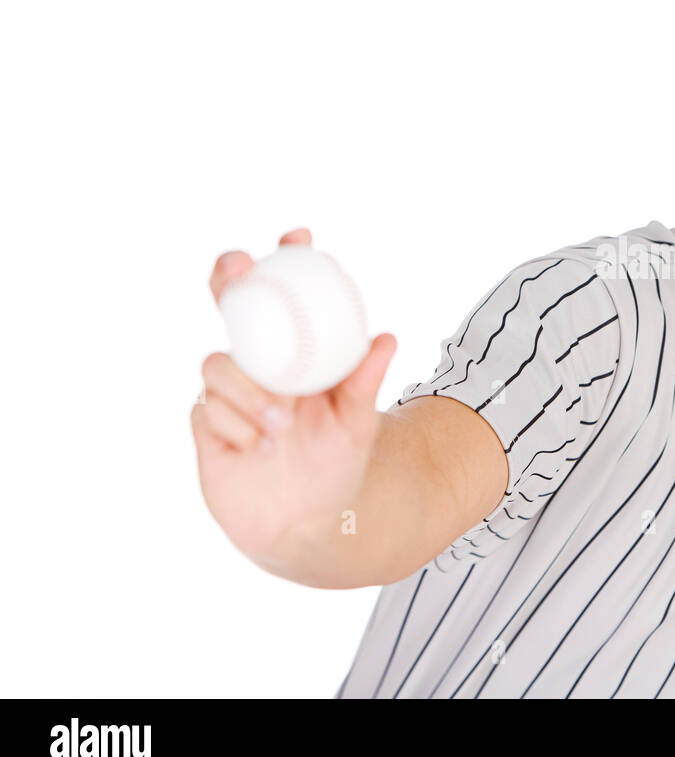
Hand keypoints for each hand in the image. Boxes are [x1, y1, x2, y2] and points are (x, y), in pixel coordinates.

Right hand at [191, 227, 398, 561]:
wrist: (308, 522)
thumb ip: (365, 383)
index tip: (298, 234)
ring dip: (248, 390)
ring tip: (281, 427)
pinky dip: (235, 426)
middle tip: (237, 271)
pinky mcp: (206, 423)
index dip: (285, 258)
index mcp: (297, 353)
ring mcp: (228, 391)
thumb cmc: (337, 463)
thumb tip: (387, 339)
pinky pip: (208, 409)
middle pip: (230, 305)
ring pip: (219, 365)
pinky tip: (257, 450)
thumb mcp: (357, 423)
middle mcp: (259, 363)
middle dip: (228, 279)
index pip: (285, 295)